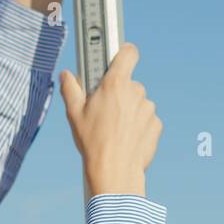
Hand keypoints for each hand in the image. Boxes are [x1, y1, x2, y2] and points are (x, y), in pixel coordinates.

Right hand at [59, 43, 160, 197]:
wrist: (115, 170)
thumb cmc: (92, 142)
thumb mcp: (74, 114)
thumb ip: (70, 89)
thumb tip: (66, 75)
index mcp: (115, 84)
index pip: (128, 53)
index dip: (124, 52)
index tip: (118, 56)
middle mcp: (136, 92)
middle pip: (129, 83)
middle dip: (119, 92)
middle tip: (104, 108)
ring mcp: (148, 108)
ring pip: (138, 103)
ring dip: (129, 110)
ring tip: (114, 129)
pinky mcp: (156, 124)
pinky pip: (146, 119)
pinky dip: (138, 125)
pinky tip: (125, 137)